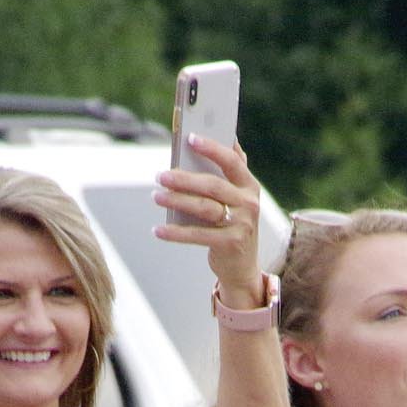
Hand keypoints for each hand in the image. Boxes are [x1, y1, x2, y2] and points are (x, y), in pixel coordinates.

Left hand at [156, 135, 265, 303]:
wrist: (242, 267)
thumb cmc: (234, 225)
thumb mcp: (238, 198)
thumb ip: (234, 171)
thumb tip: (230, 140)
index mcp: (249, 186)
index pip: (232, 162)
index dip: (212, 149)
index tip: (190, 138)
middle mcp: (248, 204)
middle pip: (213, 185)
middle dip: (184, 179)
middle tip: (161, 176)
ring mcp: (241, 224)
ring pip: (204, 208)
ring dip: (177, 201)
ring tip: (156, 197)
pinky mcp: (230, 244)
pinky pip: (198, 235)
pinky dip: (175, 233)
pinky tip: (158, 230)